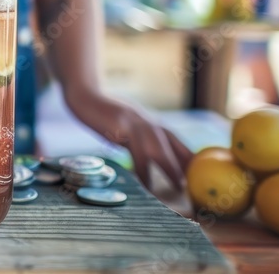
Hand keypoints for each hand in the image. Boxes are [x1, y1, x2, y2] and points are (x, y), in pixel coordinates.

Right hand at [76, 93, 193, 190]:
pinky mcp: (121, 127)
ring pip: (159, 148)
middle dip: (184, 164)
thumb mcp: (122, 123)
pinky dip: (143, 169)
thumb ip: (134, 136)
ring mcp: (134, 123)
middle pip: (172, 144)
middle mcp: (146, 121)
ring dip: (170, 168)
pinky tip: (146, 182)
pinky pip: (136, 152)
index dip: (186, 156)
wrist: (83, 93)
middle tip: (194, 183)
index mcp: (147, 121)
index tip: (196, 173)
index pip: (174, 140)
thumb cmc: (100, 111)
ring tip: (178, 186)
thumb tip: (142, 155)